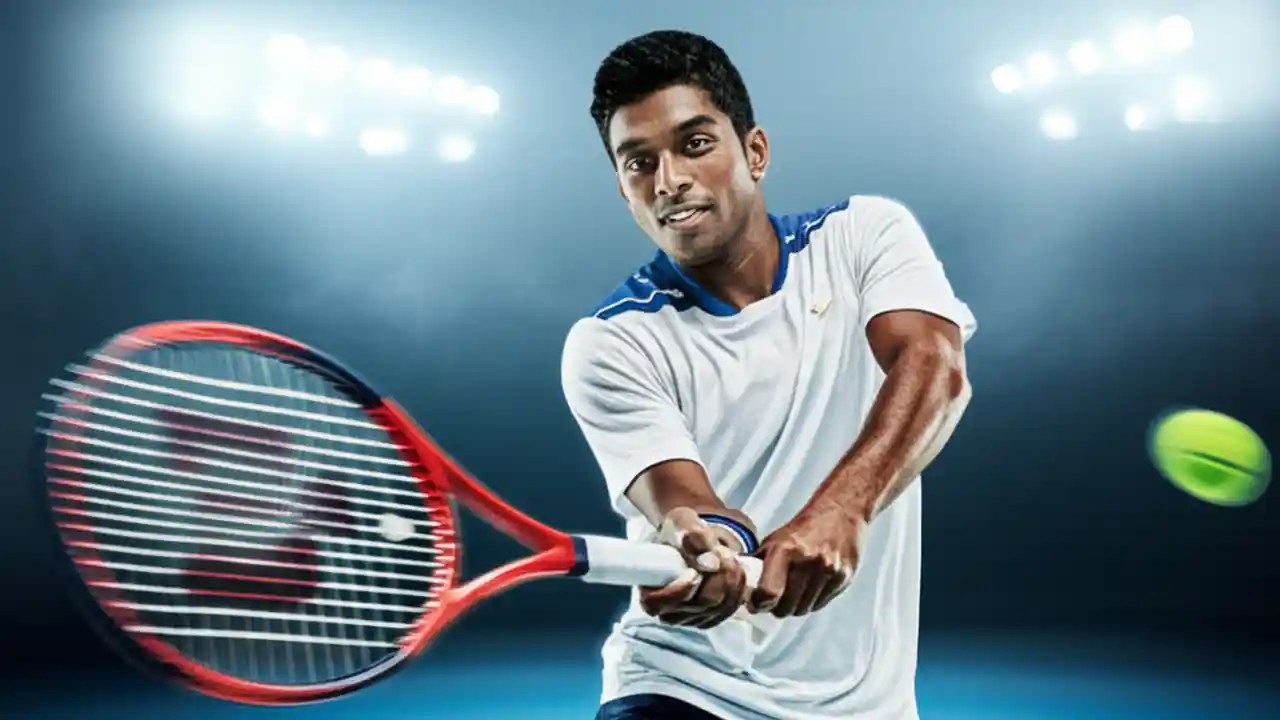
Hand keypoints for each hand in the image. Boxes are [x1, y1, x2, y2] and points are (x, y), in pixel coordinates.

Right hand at [638, 507, 750, 628]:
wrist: (689, 539)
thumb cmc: (679, 530)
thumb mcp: (683, 522)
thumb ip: (694, 537)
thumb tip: (711, 563)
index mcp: (649, 592)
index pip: (659, 604)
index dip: (682, 589)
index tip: (695, 571)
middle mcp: (668, 613)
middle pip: (702, 604)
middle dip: (720, 578)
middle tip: (724, 553)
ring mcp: (691, 618)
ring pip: (720, 607)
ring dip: (732, 580)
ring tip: (730, 557)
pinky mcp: (710, 617)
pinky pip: (731, 608)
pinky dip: (739, 588)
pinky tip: (737, 570)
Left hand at [748, 503, 863, 617]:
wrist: (839, 513)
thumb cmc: (801, 530)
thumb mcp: (774, 541)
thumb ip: (758, 564)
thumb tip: (740, 588)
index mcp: (785, 550)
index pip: (768, 593)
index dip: (759, 603)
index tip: (755, 603)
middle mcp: (808, 561)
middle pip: (786, 607)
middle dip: (776, 607)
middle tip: (774, 599)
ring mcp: (828, 570)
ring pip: (803, 609)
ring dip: (794, 606)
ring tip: (792, 593)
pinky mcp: (844, 577)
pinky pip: (820, 604)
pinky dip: (811, 602)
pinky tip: (808, 588)